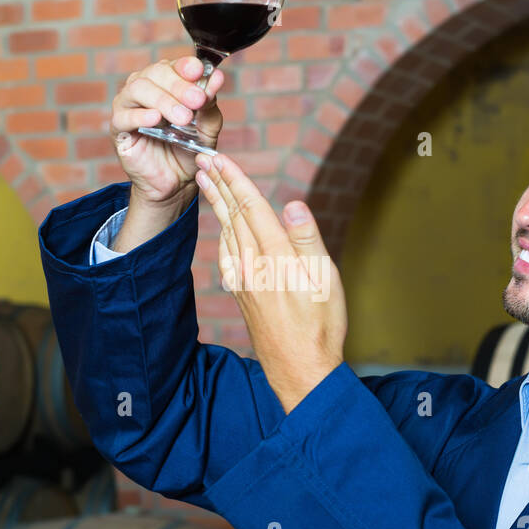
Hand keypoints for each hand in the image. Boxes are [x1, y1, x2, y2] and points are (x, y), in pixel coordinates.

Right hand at [110, 56, 224, 204]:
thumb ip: (209, 105)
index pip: (174, 65)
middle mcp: (146, 88)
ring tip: (183, 117)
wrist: (176, 183)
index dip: (185, 66)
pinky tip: (156, 119)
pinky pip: (123, 115)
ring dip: (163, 100)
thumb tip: (216, 77)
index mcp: (168, 83)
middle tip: (196, 100)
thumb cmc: (189, 151)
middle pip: (156, 72)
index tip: (198, 71)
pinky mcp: (118, 127)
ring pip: (139, 88)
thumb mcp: (207, 129)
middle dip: (179, 85)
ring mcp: (129, 105)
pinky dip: (140, 115)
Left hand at [192, 151, 347, 413]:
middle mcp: (253, 265)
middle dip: (219, 185)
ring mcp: (244, 281)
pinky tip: (221, 229)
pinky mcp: (243, 294)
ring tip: (208, 183)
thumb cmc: (320, 325)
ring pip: (227, 233)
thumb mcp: (325, 279)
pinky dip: (222, 234)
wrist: (299, 369)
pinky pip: (227, 256)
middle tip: (203, 160)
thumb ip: (307, 239)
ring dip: (217, 205)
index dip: (236, 180)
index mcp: (275, 256)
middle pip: (233, 216)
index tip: (221, 159)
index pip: (252, 208)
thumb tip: (293, 204)